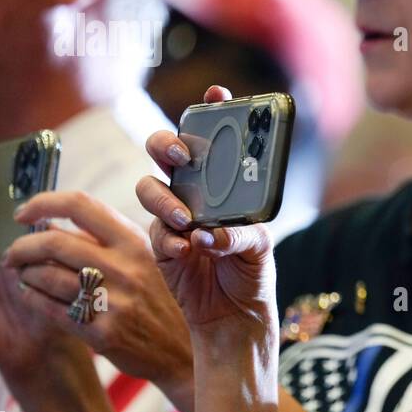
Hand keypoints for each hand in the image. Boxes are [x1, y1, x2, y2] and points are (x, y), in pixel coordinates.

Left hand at [2, 189, 192, 393]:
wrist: (179, 349)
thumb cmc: (156, 299)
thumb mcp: (144, 259)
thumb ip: (106, 239)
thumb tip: (50, 221)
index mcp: (134, 242)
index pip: (80, 205)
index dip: (43, 203)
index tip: (23, 213)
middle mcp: (124, 268)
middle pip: (53, 241)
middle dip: (21, 246)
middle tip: (12, 254)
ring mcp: (113, 301)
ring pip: (45, 276)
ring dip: (25, 274)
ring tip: (24, 275)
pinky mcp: (100, 333)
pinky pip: (48, 308)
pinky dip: (32, 297)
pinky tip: (33, 295)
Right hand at [136, 86, 276, 337]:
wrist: (236, 318)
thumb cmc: (252, 275)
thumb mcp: (260, 249)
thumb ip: (242, 234)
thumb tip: (211, 232)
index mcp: (225, 183)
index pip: (215, 138)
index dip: (213, 109)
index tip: (217, 93)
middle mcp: (196, 192)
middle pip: (165, 150)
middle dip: (167, 144)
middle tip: (181, 154)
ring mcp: (174, 216)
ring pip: (150, 188)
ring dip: (165, 198)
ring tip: (187, 219)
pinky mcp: (160, 245)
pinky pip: (156, 232)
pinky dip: (170, 240)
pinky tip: (187, 250)